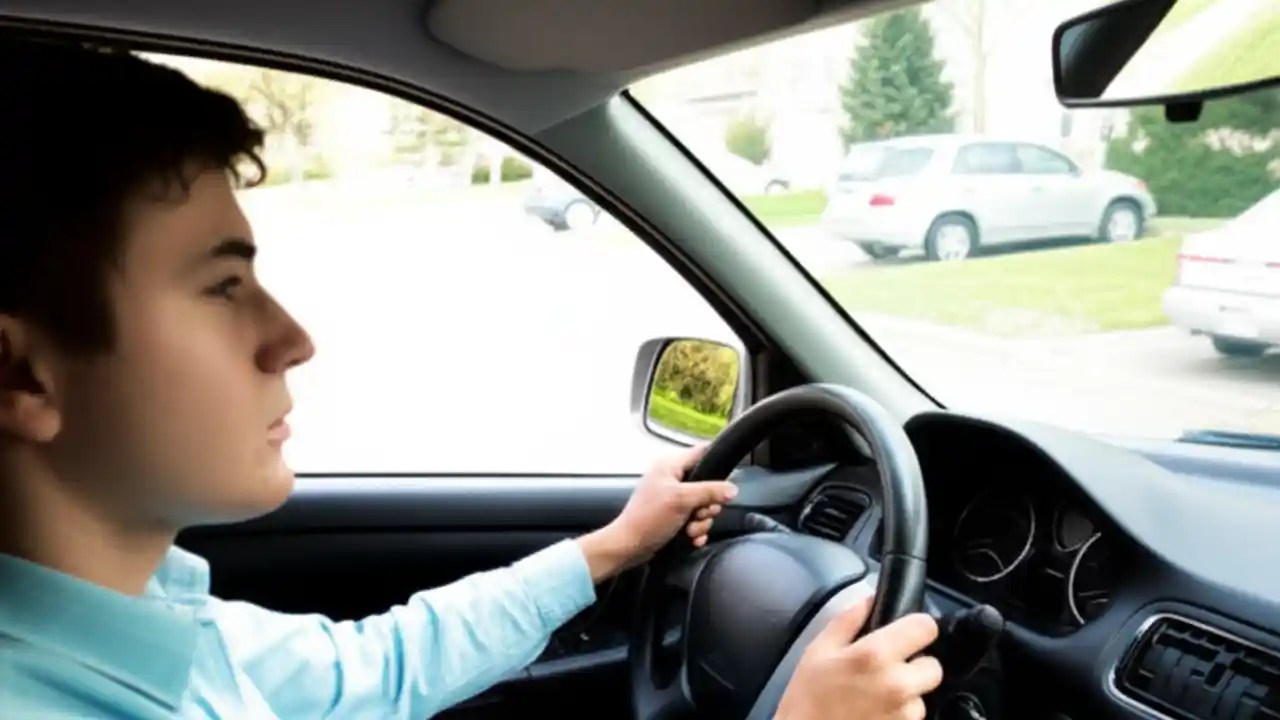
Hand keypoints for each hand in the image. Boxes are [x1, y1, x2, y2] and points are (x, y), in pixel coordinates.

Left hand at [578, 444, 737, 581]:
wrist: (629, 547)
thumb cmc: (649, 518)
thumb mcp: (682, 500)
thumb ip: (709, 491)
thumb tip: (732, 489)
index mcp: (670, 465)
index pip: (702, 452)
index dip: (716, 464)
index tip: (723, 482)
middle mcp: (672, 478)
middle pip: (708, 485)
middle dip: (707, 506)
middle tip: (697, 514)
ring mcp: (673, 498)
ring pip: (703, 506)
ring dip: (701, 522)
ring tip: (689, 530)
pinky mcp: (674, 516)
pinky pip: (696, 520)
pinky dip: (696, 530)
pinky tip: (691, 538)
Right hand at [775, 596, 942, 719]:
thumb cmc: (807, 698)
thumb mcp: (818, 650)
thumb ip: (848, 620)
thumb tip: (871, 598)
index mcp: (875, 655)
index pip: (926, 627)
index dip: (916, 627)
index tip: (905, 633)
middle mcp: (897, 684)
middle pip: (933, 666)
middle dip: (915, 665)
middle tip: (888, 669)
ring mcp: (904, 714)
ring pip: (922, 695)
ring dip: (907, 694)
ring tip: (876, 696)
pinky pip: (912, 717)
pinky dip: (899, 714)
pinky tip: (876, 713)